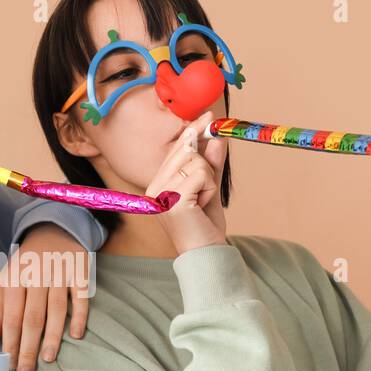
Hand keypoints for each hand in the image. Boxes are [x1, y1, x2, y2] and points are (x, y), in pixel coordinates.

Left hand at [0, 223, 91, 370]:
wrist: (55, 228)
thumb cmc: (27, 262)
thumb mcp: (8, 277)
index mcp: (15, 277)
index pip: (11, 315)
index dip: (10, 342)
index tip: (8, 365)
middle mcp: (36, 275)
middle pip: (32, 317)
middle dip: (28, 348)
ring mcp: (59, 273)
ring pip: (56, 310)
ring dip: (52, 337)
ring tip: (48, 359)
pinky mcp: (80, 272)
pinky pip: (81, 297)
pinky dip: (79, 315)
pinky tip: (76, 335)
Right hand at [145, 110, 228, 254]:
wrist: (207, 255)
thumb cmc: (205, 226)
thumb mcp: (210, 189)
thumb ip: (211, 164)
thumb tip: (216, 137)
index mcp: (158, 183)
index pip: (177, 149)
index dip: (193, 132)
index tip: (208, 115)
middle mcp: (154, 186)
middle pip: (186, 150)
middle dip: (205, 165)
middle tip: (206, 191)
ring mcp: (161, 193)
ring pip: (196, 160)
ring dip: (209, 180)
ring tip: (202, 202)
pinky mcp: (173, 200)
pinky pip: (201, 173)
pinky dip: (210, 188)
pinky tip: (202, 205)